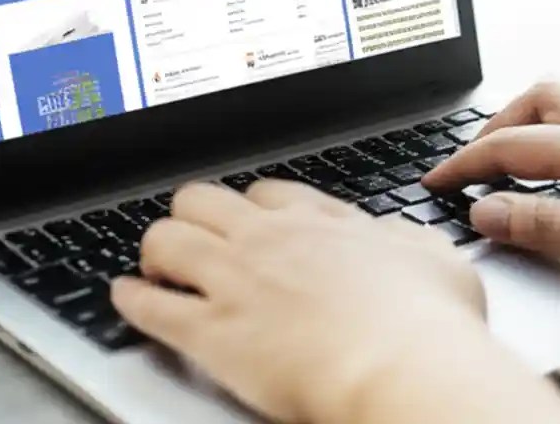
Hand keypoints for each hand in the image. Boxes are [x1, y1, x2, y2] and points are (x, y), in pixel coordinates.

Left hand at [111, 181, 559, 423]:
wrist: (403, 365)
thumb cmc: (428, 324)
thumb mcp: (434, 260)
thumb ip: (406, 242)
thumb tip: (399, 239)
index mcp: (320, 222)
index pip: (266, 194)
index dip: (249, 208)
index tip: (246, 220)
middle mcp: (269, 241)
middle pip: (202, 200)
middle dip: (191, 215)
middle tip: (192, 236)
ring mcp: (235, 282)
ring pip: (165, 239)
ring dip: (155, 251)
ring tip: (152, 264)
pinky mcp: (212, 332)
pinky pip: (151, 306)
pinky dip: (131, 299)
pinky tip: (125, 297)